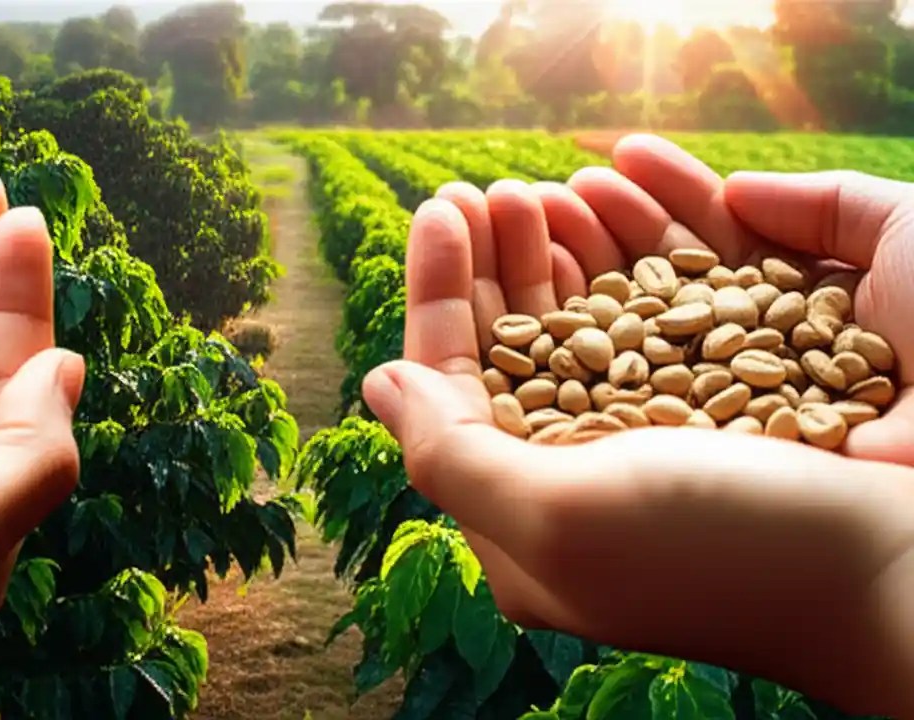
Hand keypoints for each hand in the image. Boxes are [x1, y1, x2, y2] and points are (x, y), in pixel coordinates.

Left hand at [360, 136, 913, 716]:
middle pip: (512, 361)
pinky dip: (624, 282)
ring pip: (576, 343)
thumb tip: (379, 384)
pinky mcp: (708, 433)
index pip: (451, 392)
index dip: (439, 293)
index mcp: (519, 528)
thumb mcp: (560, 518)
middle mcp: (573, 495)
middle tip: (498, 187)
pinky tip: (613, 235)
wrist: (905, 578)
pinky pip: (644, 344)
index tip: (441, 205)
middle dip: (497, 267)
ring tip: (546, 191)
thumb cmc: (728, 552)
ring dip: (555, 263)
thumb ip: (453, 455)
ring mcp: (643, 461)